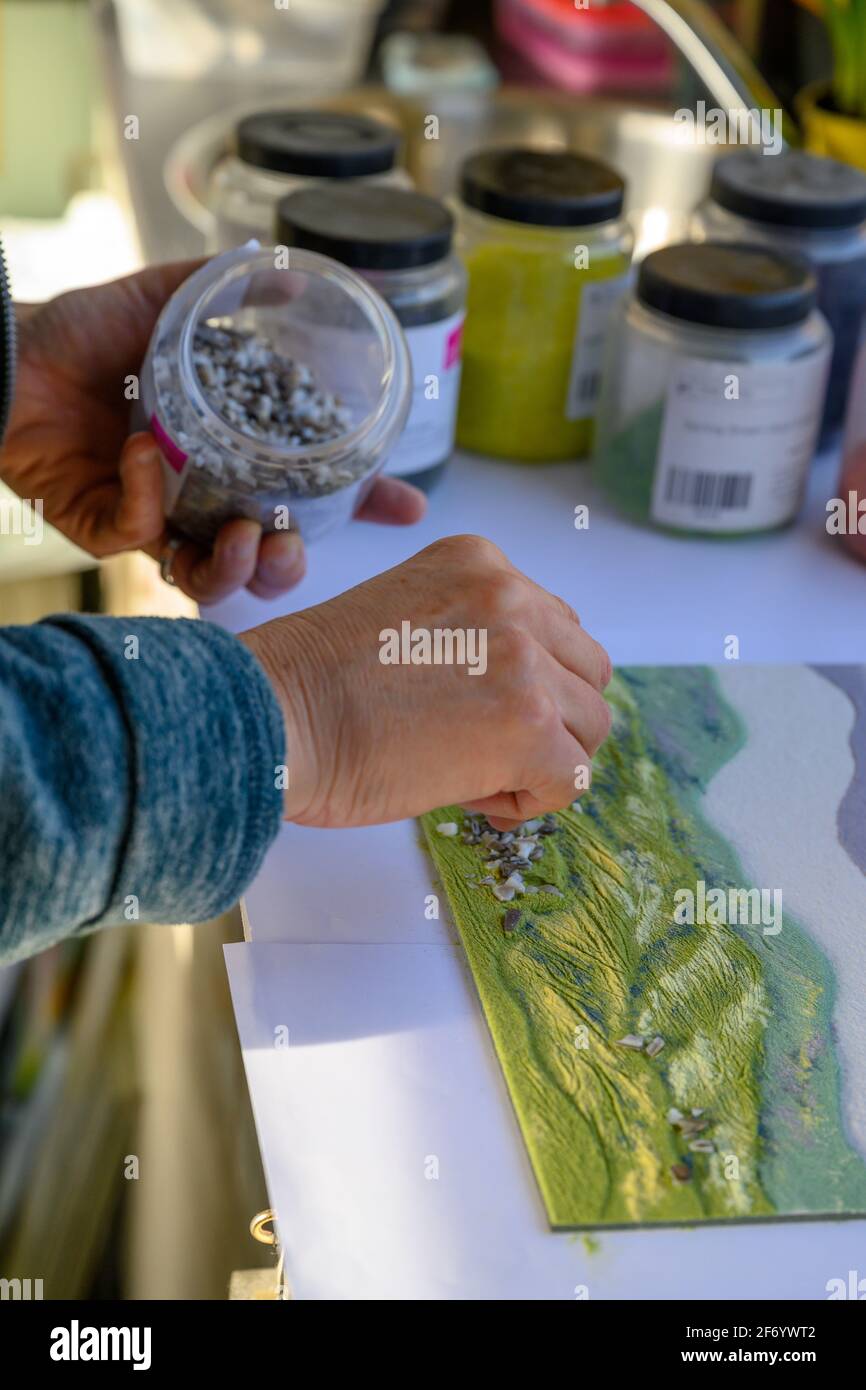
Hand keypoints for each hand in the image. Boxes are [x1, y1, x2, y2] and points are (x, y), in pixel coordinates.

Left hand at [2, 264, 425, 602]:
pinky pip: (140, 535)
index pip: (310, 491)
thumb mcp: (167, 298)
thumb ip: (232, 291)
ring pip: (208, 576)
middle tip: (293, 547)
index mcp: (229, 451)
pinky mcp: (103, 530)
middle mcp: (198, 492)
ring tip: (243, 541)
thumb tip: (296, 280)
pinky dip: (150, 500)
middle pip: (263, 557)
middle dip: (289, 568)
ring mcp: (153, 517)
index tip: (406, 509)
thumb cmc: (82, 329)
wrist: (7, 351)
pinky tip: (146, 453)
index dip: (361, 505)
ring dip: (235, 570)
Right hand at [239, 535, 612, 830]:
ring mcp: (525, 659)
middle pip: (586, 671)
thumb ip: (468, 638)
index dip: (524, 682)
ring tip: (478, 775)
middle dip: (549, 717)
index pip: (553, 627)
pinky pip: (575, 776)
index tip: (476, 711)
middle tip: (485, 749)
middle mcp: (511, 596)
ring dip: (546, 759)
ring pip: (590, 724)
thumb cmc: (310, 685)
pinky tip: (479, 797)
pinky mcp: (528, 724)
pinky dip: (536, 799)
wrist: (274, 715)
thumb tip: (512, 703)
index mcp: (479, 563)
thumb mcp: (405, 617)